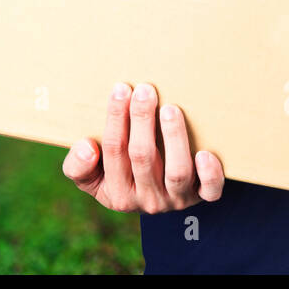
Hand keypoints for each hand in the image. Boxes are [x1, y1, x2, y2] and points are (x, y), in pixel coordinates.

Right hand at [62, 81, 224, 213]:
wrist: (157, 197)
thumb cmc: (122, 175)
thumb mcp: (92, 178)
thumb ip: (78, 166)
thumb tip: (86, 147)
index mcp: (118, 193)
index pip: (114, 151)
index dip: (116, 118)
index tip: (121, 88)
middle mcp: (147, 200)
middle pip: (143, 157)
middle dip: (142, 119)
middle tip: (145, 90)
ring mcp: (177, 199)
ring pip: (177, 172)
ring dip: (173, 137)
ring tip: (170, 109)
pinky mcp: (202, 197)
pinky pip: (210, 191)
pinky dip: (210, 173)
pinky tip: (205, 152)